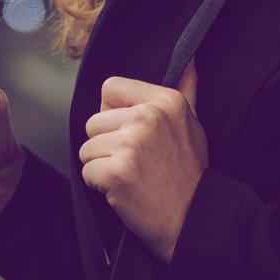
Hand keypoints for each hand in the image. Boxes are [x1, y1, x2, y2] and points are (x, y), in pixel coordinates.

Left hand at [78, 60, 206, 262]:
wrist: (193, 222)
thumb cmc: (189, 174)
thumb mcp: (192, 124)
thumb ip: (186, 88)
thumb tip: (190, 57)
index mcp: (165, 100)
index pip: (110, 88)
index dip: (115, 113)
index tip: (135, 134)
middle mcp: (148, 116)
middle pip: (94, 121)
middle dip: (107, 145)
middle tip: (138, 164)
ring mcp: (131, 144)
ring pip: (87, 147)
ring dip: (103, 166)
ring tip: (133, 177)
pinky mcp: (116, 171)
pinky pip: (87, 171)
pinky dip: (100, 186)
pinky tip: (125, 192)